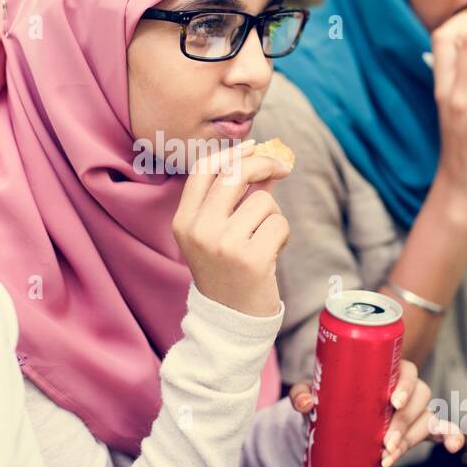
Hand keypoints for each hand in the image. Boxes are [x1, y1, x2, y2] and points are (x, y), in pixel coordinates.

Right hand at [173, 139, 291, 317]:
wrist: (231, 320)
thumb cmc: (229, 269)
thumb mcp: (221, 231)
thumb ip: (239, 195)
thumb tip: (267, 158)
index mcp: (184, 221)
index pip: (205, 169)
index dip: (233, 152)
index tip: (256, 146)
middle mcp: (198, 230)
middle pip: (234, 173)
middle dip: (264, 163)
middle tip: (283, 167)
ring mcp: (223, 244)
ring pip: (263, 201)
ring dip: (273, 216)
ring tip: (264, 240)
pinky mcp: (250, 258)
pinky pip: (279, 224)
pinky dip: (282, 236)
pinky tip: (271, 255)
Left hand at [287, 359, 463, 466]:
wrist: (335, 419)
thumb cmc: (329, 397)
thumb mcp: (314, 392)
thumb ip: (304, 393)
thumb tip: (305, 403)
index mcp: (387, 370)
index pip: (406, 370)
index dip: (404, 385)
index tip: (391, 403)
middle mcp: (406, 387)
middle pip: (419, 397)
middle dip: (404, 422)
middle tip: (384, 441)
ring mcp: (415, 409)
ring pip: (426, 418)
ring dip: (411, 439)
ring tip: (388, 456)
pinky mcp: (419, 429)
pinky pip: (442, 430)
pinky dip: (451, 436)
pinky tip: (453, 448)